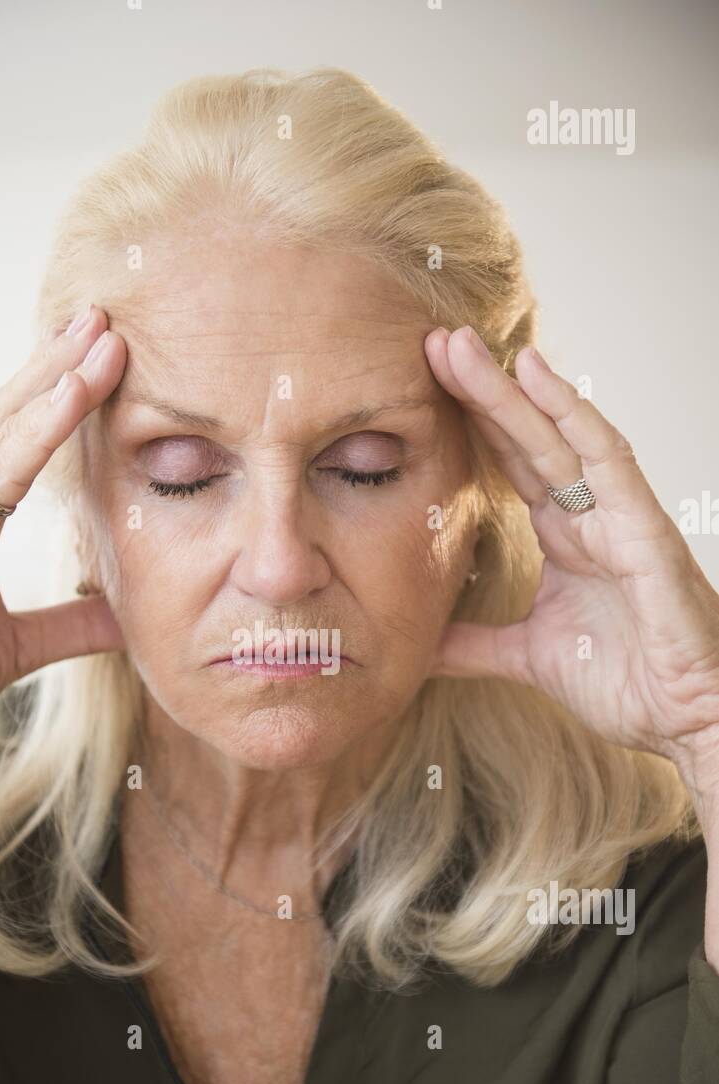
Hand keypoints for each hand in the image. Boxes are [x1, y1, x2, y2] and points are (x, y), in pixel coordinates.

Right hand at [0, 305, 126, 784]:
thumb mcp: (14, 647)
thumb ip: (69, 627)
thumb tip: (124, 617)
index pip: (11, 440)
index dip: (52, 395)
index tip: (95, 354)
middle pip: (8, 415)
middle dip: (57, 363)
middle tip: (104, 314)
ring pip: (6, 430)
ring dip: (58, 379)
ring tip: (102, 334)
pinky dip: (40, 431)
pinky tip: (74, 395)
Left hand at [424, 325, 718, 798]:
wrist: (684, 721)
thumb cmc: (624, 682)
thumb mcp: (525, 657)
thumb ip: (473, 644)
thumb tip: (419, 645)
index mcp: (564, 538)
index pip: (509, 466)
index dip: (469, 426)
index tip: (419, 388)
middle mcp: (588, 515)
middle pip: (525, 438)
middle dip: (479, 391)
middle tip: (432, 343)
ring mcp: (617, 515)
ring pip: (557, 436)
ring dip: (510, 389)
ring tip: (463, 348)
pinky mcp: (644, 528)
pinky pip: (607, 459)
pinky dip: (573, 415)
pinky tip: (538, 375)